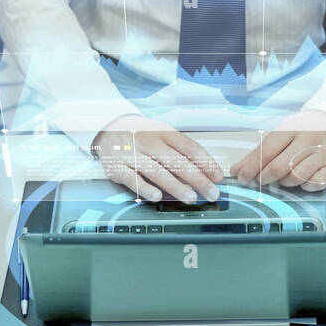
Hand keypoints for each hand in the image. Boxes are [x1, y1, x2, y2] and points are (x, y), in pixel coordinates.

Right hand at [92, 115, 224, 202]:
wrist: (108, 128)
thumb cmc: (142, 135)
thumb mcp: (161, 135)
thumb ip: (180, 151)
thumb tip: (205, 171)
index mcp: (163, 132)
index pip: (188, 147)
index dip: (205, 162)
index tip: (218, 177)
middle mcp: (149, 142)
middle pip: (176, 161)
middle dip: (197, 179)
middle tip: (211, 193)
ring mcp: (133, 154)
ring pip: (157, 171)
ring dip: (176, 186)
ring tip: (191, 198)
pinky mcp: (117, 167)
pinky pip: (133, 179)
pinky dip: (146, 189)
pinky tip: (158, 197)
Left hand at [229, 111, 325, 190]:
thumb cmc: (302, 130)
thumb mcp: (280, 134)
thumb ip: (259, 153)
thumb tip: (237, 170)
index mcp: (291, 128)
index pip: (267, 151)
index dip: (251, 167)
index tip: (241, 177)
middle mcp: (307, 140)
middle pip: (280, 167)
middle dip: (265, 177)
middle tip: (261, 180)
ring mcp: (322, 153)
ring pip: (297, 177)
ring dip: (285, 182)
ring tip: (284, 177)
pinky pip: (315, 184)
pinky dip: (306, 186)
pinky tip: (303, 179)